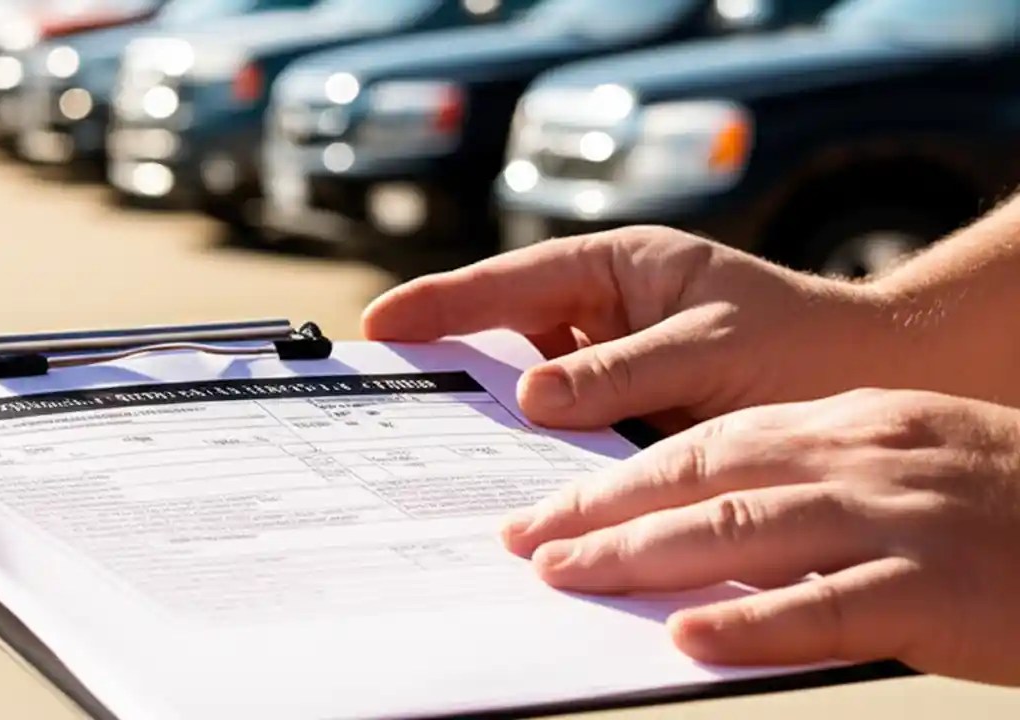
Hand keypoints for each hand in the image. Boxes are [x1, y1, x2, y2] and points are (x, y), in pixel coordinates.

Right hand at [364, 227, 906, 430]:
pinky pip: (565, 436)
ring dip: (490, 418)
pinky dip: (538, 458)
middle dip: (449, 361)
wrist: (865, 384)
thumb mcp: (715, 345)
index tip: (382, 323)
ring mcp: (607, 368)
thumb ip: (626, 367)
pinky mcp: (621, 418)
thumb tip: (534, 398)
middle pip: (505, 337)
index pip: (514, 282)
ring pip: (529, 392)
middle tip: (386, 390)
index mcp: (616, 269)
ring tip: (432, 445)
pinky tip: (511, 483)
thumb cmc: (802, 342)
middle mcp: (601, 315)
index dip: (444, 302)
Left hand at [501, 388, 1019, 684]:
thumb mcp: (901, 458)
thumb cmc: (1003, 501)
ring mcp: (896, 521)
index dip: (616, 475)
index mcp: (843, 425)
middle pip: (701, 477)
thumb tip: (703, 515)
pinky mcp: (937, 589)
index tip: (549, 505)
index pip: (705, 443)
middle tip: (525, 541)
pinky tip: (686, 637)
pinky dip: (752, 622)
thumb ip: (808, 475)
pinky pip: (827, 607)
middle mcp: (856, 459)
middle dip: (602, 509)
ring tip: (566, 577)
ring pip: (742, 531)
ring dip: (642, 556)